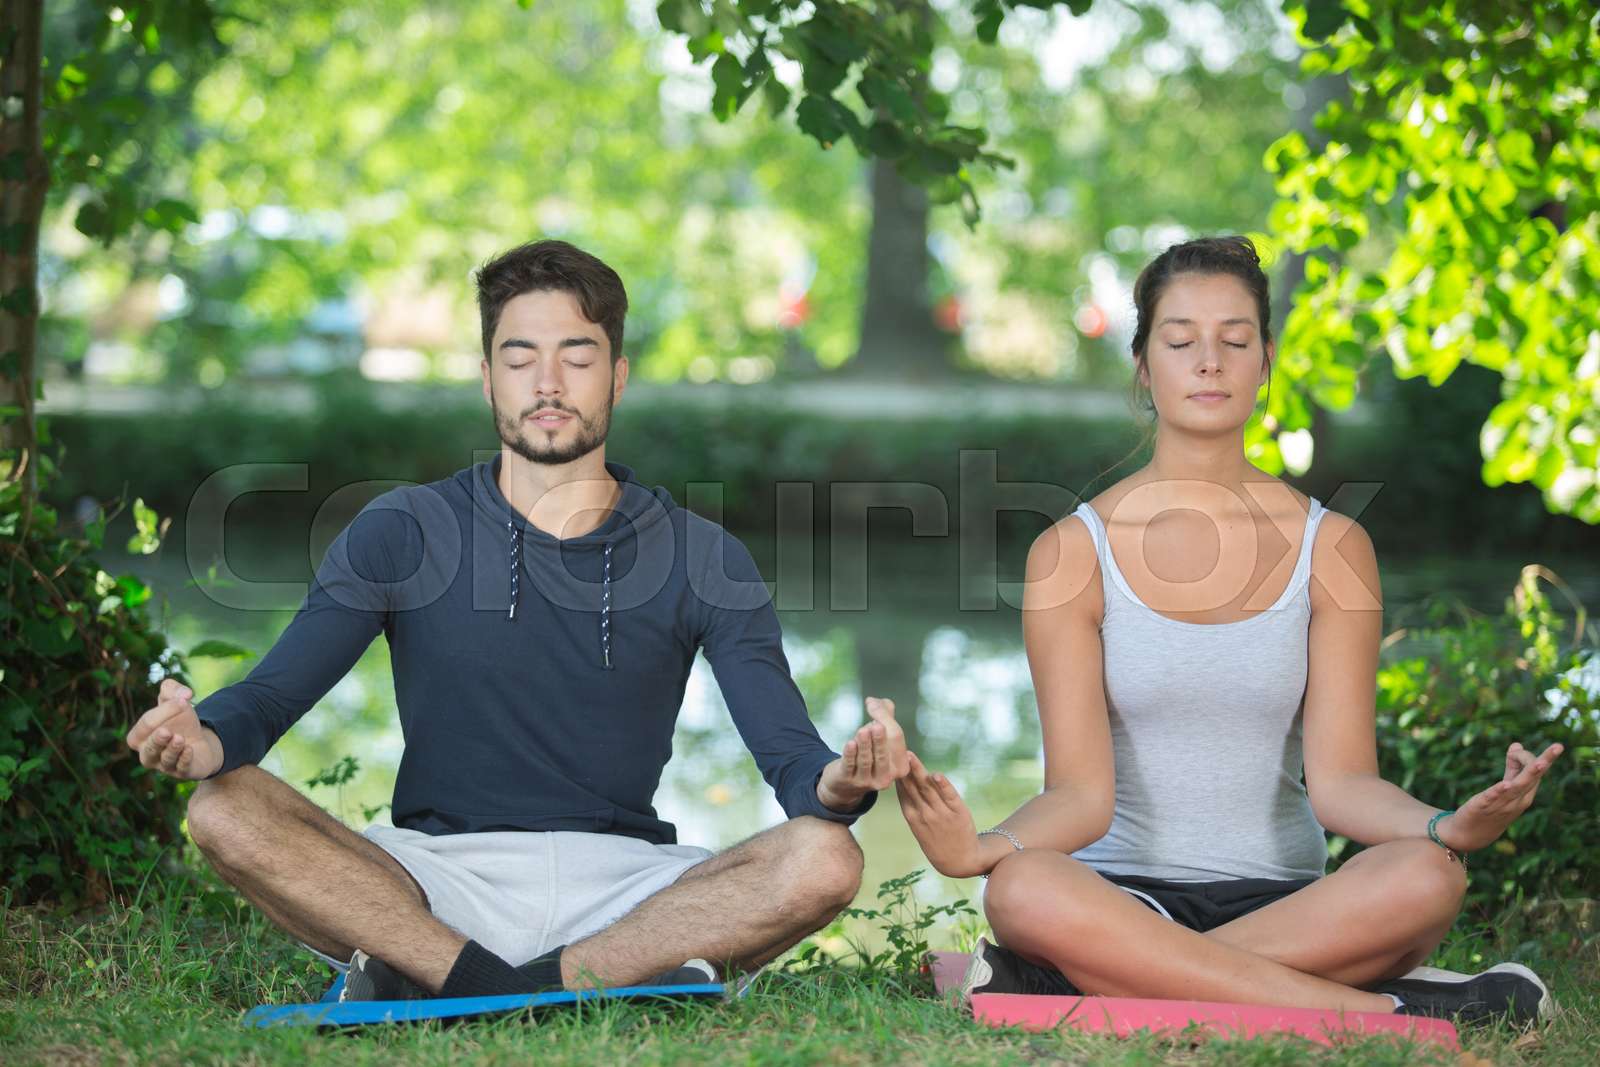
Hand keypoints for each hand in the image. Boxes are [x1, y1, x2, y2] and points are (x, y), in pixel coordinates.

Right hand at [125, 678, 224, 780]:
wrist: (200, 741)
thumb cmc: (179, 722)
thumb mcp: (174, 702)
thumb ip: (173, 690)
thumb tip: (184, 693)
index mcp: (140, 736)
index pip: (146, 724)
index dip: (165, 711)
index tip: (185, 699)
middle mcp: (148, 754)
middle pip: (149, 748)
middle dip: (157, 740)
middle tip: (166, 731)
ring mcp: (165, 765)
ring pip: (164, 760)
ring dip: (172, 749)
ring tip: (179, 739)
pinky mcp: (183, 771)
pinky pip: (181, 768)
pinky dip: (184, 759)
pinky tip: (189, 749)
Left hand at [816, 696, 909, 812]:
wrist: (846, 782)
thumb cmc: (868, 756)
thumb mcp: (879, 739)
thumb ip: (883, 717)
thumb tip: (877, 701)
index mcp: (900, 765)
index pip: (896, 738)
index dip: (885, 719)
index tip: (872, 703)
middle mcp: (887, 777)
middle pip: (884, 753)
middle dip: (880, 739)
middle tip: (876, 725)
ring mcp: (867, 782)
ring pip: (866, 760)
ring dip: (864, 745)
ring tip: (862, 731)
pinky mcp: (848, 780)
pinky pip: (850, 766)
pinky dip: (850, 754)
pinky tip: (850, 743)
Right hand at [896, 752, 987, 877]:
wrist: (960, 861)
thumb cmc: (938, 842)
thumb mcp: (919, 828)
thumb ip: (913, 807)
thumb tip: (904, 784)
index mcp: (912, 818)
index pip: (902, 792)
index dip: (897, 776)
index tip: (890, 759)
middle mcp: (925, 814)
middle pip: (912, 787)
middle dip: (904, 769)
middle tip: (895, 752)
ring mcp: (941, 814)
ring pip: (927, 788)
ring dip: (918, 771)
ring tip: (910, 756)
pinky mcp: (958, 813)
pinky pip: (949, 796)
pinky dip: (943, 785)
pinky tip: (936, 775)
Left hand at [1436, 741, 1564, 851]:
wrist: (1471, 835)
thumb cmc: (1492, 808)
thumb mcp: (1505, 787)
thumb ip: (1512, 767)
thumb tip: (1517, 744)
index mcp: (1524, 794)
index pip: (1534, 771)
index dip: (1526, 756)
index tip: (1513, 751)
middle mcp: (1517, 800)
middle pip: (1531, 778)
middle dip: (1544, 761)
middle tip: (1558, 746)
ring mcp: (1501, 805)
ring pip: (1516, 788)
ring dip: (1528, 775)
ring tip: (1540, 762)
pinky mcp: (1481, 807)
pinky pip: (1492, 798)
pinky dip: (1499, 791)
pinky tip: (1506, 784)